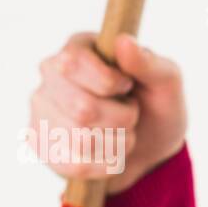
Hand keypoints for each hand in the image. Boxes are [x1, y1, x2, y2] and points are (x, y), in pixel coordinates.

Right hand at [25, 31, 187, 194]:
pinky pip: (75, 164)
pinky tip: (111, 153)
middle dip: (122, 119)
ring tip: (123, 133)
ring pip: (80, 139)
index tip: (128, 86)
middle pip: (82, 108)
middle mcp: (50, 74)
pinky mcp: (41, 144)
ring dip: (118, 143)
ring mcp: (41, 109)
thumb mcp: (167, 83)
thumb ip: (149, 63)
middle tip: (131, 114)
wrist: (152, 150)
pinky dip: (106, 165)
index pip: (74, 63)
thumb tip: (123, 41)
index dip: (110, 83)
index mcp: (78, 48)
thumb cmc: (157, 108)